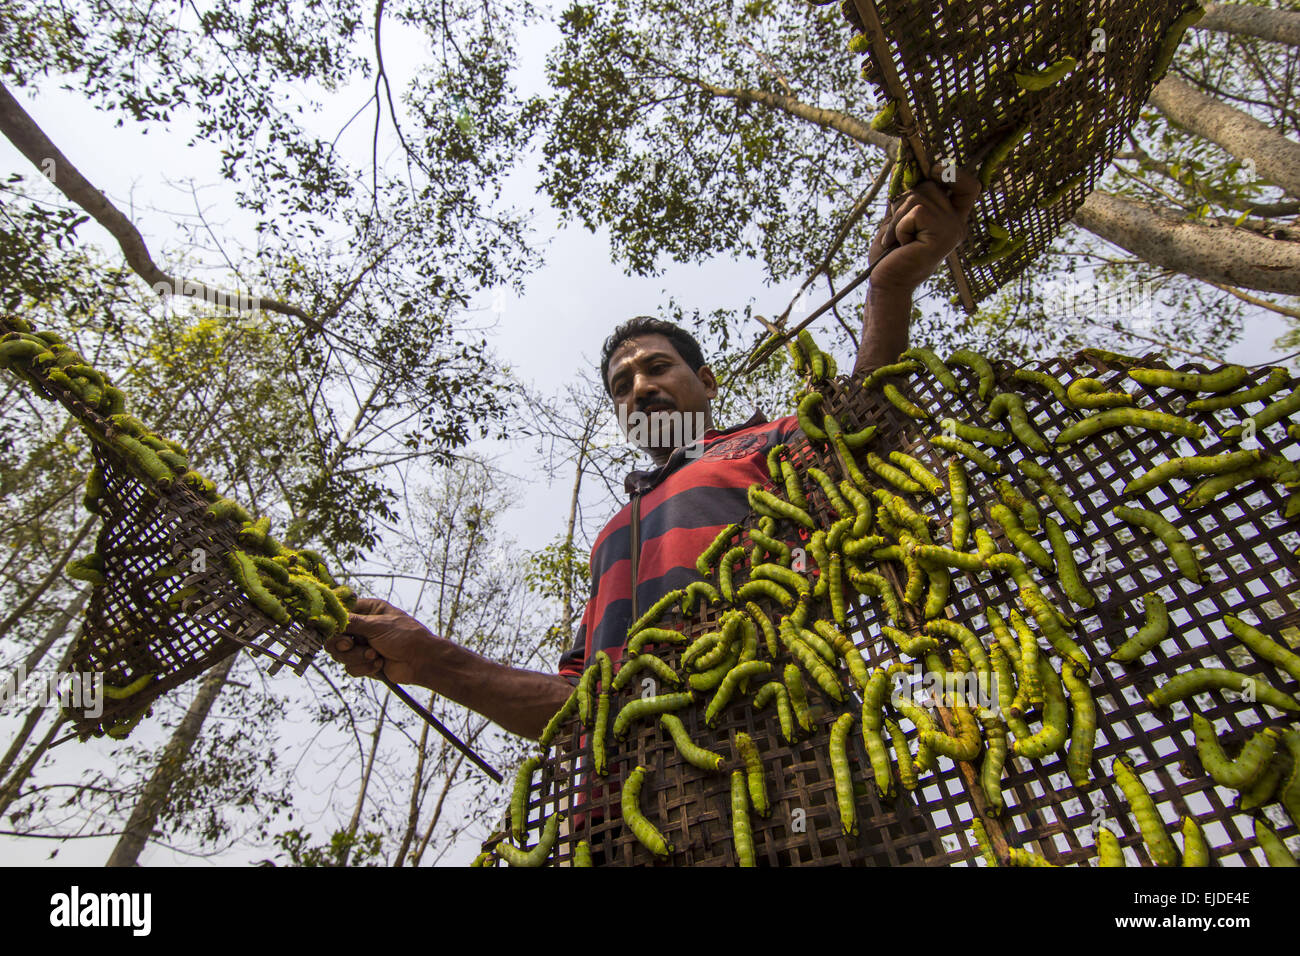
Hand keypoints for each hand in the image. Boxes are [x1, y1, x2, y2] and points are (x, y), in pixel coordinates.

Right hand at [325, 597, 436, 685]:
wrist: (422, 662)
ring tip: (374, 655)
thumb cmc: (406, 637)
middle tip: (352, 644)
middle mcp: (362, 627)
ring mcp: (362, 646)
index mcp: (368, 610)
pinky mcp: (364, 663)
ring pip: (340, 654)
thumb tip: (331, 618)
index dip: (333, 621)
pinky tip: (379, 664)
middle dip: (342, 644)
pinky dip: (364, 668)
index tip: (331, 628)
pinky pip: (351, 668)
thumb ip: (353, 622)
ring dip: (356, 657)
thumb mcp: (378, 625)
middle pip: (334, 636)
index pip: (340, 612)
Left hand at [867, 162, 981, 292]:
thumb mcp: (897, 218)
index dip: (953, 172)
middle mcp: (956, 223)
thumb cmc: (890, 254)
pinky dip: (900, 227)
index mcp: (950, 218)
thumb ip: (904, 195)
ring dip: (898, 218)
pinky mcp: (942, 236)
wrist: (886, 283)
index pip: (968, 185)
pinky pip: (916, 212)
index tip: (933, 171)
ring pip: (918, 197)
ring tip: (899, 240)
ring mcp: (952, 229)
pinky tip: (901, 245)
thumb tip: (901, 164)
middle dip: (903, 202)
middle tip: (900, 230)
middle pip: (930, 185)